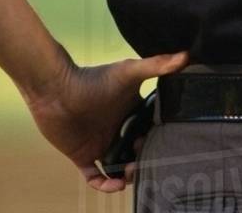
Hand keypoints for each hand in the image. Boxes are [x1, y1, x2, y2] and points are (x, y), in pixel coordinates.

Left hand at [23, 46, 188, 192]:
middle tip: (146, 162)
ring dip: (126, 176)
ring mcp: (101, 144)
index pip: (150, 130)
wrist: (55, 91)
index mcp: (130, 112)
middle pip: (136, 152)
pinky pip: (96, 178)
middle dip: (143, 161)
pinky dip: (105, 185)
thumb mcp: (128, 72)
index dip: (158, 140)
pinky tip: (114, 184)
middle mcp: (118, 129)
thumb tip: (186, 57)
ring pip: (119, 168)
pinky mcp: (83, 156)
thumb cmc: (92, 78)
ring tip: (129, 174)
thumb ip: (157, 66)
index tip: (166, 146)